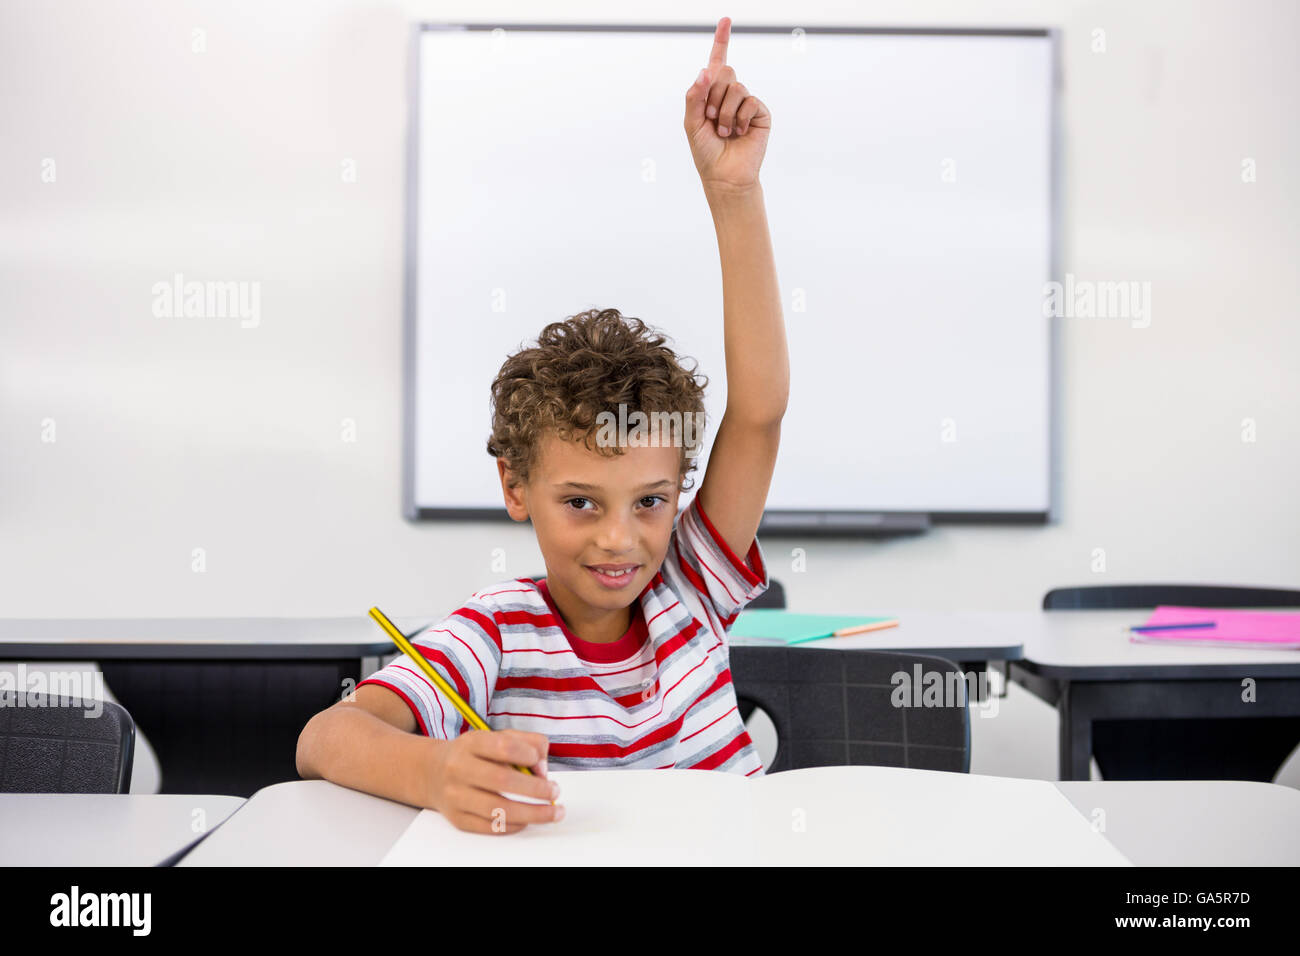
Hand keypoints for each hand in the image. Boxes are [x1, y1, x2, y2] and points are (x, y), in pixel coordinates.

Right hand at [425, 728, 562, 834]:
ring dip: (532, 813)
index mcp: (471, 743)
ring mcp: (456, 795)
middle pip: (502, 781)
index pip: (503, 747)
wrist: (434, 772)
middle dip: (536, 789)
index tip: (540, 762)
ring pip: (498, 809)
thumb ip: (528, 743)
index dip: (527, 755)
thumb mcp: (498, 737)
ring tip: (552, 811)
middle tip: (555, 792)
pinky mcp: (457, 818)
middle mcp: (459, 768)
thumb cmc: (476, 754)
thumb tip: (542, 769)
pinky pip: (490, 827)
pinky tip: (528, 820)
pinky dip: (515, 825)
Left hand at [684, 16, 770, 194]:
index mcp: (711, 93)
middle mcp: (730, 94)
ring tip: (723, 131)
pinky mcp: (760, 112)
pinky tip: (739, 132)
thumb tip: (706, 69)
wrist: (725, 175)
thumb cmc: (705, 151)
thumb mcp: (691, 122)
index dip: (721, 40)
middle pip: (725, 72)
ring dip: (724, 112)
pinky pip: (749, 101)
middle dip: (712, 96)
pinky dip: (739, 118)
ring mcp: (746, 102)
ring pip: (736, 87)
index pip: (718, 61)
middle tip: (710, 118)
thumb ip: (694, 95)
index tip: (726, 20)